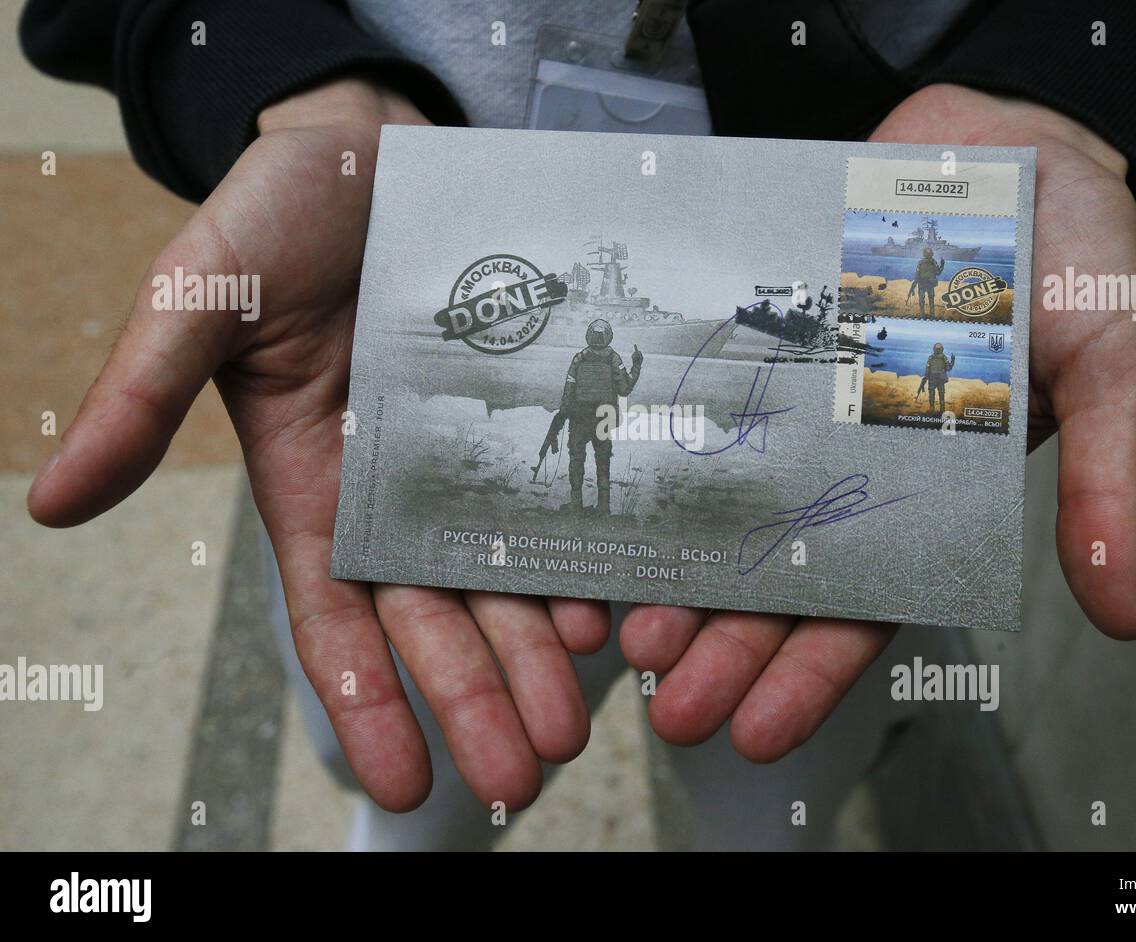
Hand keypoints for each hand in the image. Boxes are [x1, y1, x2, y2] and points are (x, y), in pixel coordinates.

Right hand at [27, 78, 607, 811]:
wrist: (367, 153)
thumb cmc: (272, 221)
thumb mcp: (197, 303)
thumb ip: (139, 401)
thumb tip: (55, 505)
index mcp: (310, 491)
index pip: (336, 621)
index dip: (366, 701)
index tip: (400, 781)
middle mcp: (392, 494)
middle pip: (435, 621)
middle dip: (474, 702)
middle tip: (519, 777)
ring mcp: (461, 460)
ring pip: (501, 580)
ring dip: (535, 656)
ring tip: (570, 723)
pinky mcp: (518, 417)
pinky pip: (550, 503)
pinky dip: (575, 559)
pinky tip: (607, 606)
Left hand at [619, 84, 1135, 760]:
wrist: (1006, 138)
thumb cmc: (1069, 260)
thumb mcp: (1111, 365)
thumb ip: (1110, 482)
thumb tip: (1127, 611)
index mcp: (929, 495)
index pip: (867, 605)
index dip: (812, 671)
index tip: (758, 727)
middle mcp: (851, 464)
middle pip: (778, 579)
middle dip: (724, 647)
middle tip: (667, 703)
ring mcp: (798, 405)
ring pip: (725, 507)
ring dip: (680, 574)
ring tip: (629, 633)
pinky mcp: (760, 338)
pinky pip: (700, 406)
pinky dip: (664, 457)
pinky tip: (616, 499)